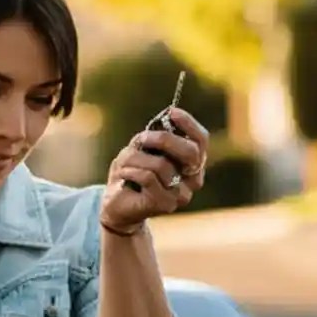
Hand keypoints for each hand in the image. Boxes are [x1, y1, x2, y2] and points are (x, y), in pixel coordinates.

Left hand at [101, 107, 209, 234]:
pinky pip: (148, 177)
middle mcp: (193, 180)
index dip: (189, 124)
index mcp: (193, 164)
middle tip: (142, 138)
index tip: (171, 112)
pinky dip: (130, 171)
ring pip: (161, 164)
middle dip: (163, 140)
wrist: (116, 205)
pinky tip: (123, 175)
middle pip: (189, 152)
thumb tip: (166, 119)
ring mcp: (181, 195)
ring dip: (136, 158)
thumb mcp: (143, 150)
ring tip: (124, 164)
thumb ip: (156, 138)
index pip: (201, 141)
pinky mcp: (165, 205)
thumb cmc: (131, 174)